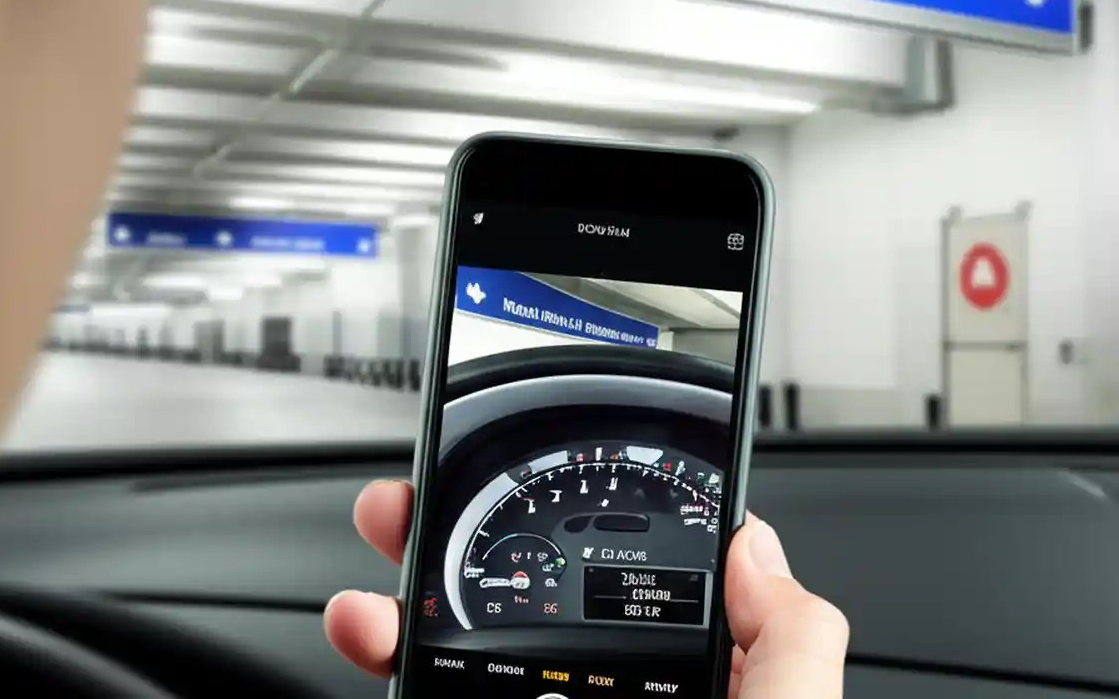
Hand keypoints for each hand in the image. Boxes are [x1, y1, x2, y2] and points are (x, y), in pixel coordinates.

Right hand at [325, 480, 848, 697]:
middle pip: (517, 609)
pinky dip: (389, 667)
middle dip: (453, 548)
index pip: (619, 589)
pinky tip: (366, 638)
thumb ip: (793, 642)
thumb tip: (757, 546)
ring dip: (398, 607)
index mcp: (675, 695)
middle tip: (412, 507)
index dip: (570, 525)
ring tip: (371, 584)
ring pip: (455, 660)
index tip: (527, 483)